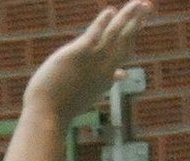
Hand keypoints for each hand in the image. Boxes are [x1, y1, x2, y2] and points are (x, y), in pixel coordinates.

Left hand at [25, 2, 150, 122]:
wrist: (48, 114)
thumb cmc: (63, 106)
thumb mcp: (89, 92)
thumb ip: (106, 80)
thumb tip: (122, 74)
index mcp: (107, 75)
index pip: (124, 52)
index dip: (132, 36)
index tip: (139, 23)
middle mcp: (105, 66)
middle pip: (126, 39)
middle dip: (138, 21)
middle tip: (148, 5)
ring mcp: (93, 59)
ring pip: (115, 33)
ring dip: (128, 16)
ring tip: (139, 2)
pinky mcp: (78, 53)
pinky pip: (94, 33)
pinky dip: (102, 22)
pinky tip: (110, 11)